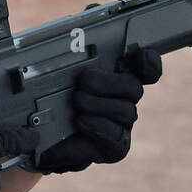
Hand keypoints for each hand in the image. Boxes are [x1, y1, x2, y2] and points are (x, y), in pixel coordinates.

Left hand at [38, 48, 161, 173]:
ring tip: (75, 103)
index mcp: (117, 79)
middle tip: (83, 82)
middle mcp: (124, 101)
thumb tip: (74, 44)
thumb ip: (71, 62)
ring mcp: (122, 125)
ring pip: (126, 111)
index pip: (146, 69)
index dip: (149, 62)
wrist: (42, 139)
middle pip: (135, 88)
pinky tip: (81, 121)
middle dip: (107, 83)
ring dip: (96, 105)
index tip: (141, 55)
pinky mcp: (115, 147)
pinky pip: (117, 136)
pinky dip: (98, 126)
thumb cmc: (52, 102)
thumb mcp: (57, 78)